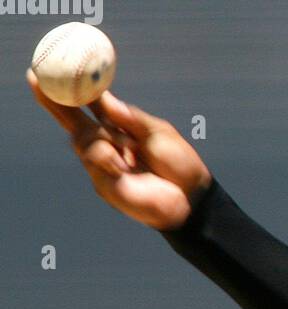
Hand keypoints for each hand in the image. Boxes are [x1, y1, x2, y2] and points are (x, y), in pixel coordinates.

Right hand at [27, 69, 211, 230]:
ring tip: (131, 148)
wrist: (192, 198)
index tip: (42, 75)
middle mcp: (105, 146)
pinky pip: (94, 162)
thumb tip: (103, 97)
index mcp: (117, 129)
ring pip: (83, 139)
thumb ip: (130, 117)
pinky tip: (126, 166)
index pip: (85, 108)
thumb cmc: (180, 164)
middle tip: (40, 83)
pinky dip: (109, 157)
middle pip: (72, 122)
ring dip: (105, 137)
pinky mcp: (104, 185)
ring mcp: (102, 167)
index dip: (65, 94)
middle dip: (57, 104)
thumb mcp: (158, 132)